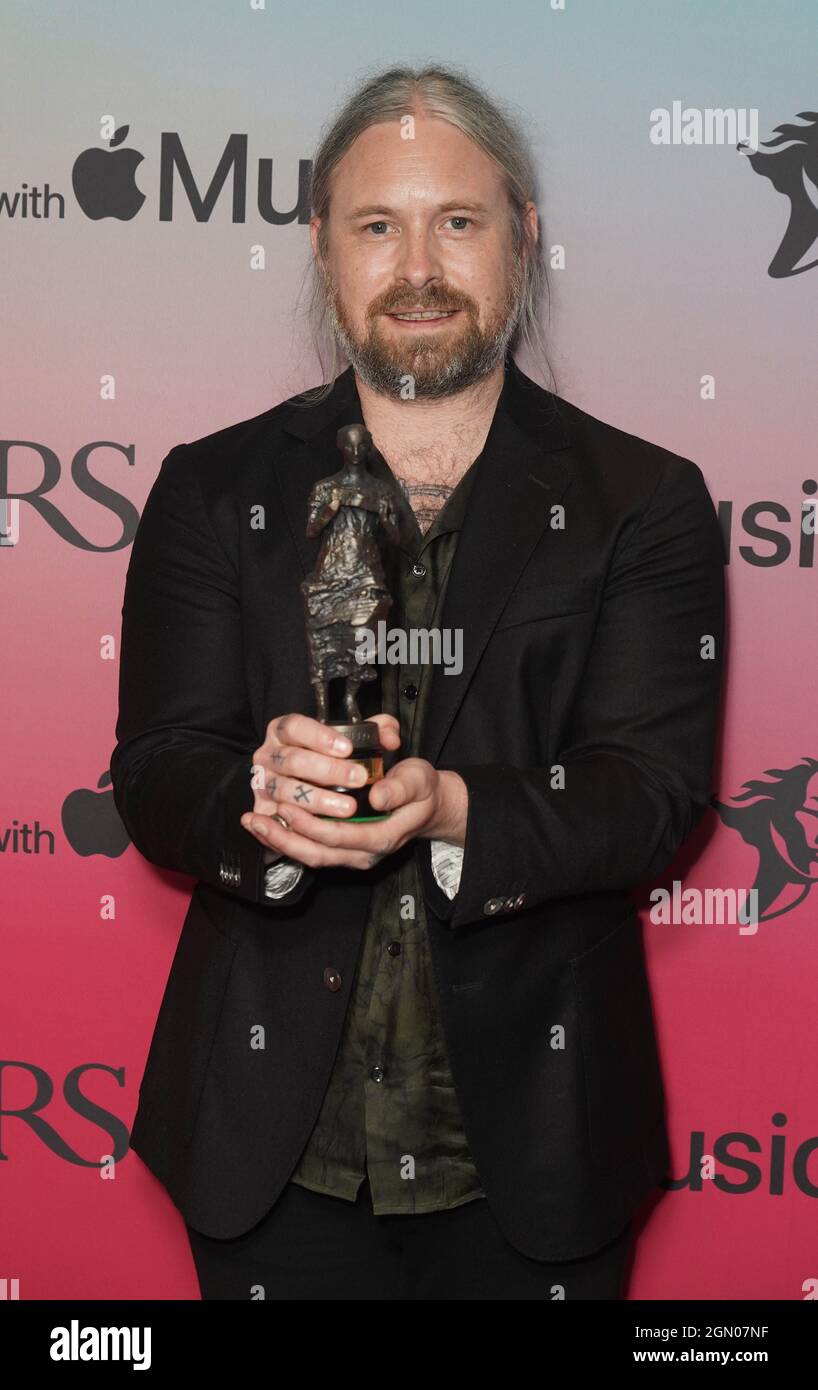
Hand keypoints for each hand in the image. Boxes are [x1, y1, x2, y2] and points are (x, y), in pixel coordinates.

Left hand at [240, 713, 466, 869]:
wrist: (428, 805)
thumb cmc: (421, 788)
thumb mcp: (419, 779)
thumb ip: (400, 787)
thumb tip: (377, 797)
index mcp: (384, 836)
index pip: (342, 837)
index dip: (312, 825)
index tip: (289, 806)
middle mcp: (365, 853)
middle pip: (318, 853)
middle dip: (285, 837)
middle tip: (259, 816)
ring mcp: (352, 855)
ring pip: (310, 856)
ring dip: (279, 842)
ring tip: (252, 822)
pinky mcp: (342, 850)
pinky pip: (310, 852)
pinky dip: (285, 841)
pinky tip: (264, 826)